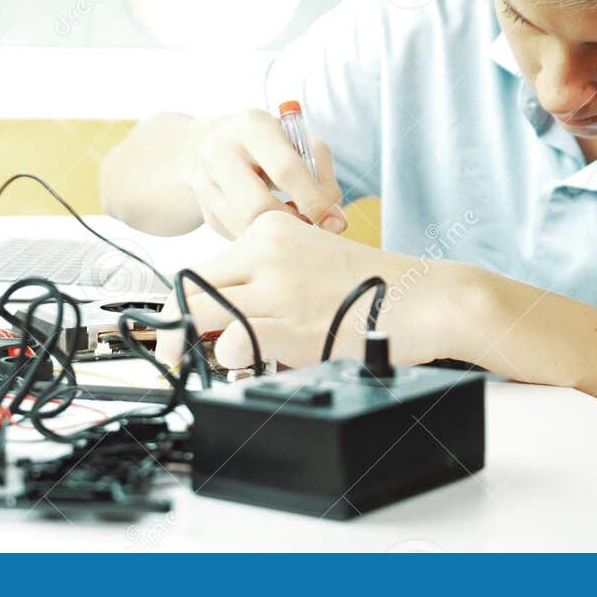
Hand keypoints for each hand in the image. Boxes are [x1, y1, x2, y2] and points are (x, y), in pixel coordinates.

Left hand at [156, 211, 459, 369]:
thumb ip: (266, 278)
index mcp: (269, 231)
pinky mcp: (290, 322)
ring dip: (191, 346)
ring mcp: (277, 287)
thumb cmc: (374, 287)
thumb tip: (224, 322)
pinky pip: (234, 341)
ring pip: (202, 314)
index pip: (202, 266)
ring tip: (196, 364)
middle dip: (171, 328)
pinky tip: (247, 363)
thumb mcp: (310, 260)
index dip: (182, 302)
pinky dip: (230, 357)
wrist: (425, 298)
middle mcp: (267, 252)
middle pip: (189, 289)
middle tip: (171, 354)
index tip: (178, 327)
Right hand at [186, 110, 345, 239]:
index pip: (286, 169)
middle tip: (311, 225)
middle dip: (291, 222)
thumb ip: (322, 175)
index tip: (333, 219)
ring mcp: (204, 182)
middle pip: (258, 206)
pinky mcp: (204, 209)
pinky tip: (271, 223)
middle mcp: (219, 150)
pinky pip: (238, 235)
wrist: (215, 144)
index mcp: (251, 126)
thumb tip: (335, 221)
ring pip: (246, 226)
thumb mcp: (299, 144)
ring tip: (294, 222)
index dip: (314, 200)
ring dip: (277, 233)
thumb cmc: (269, 144)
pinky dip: (262, 236)